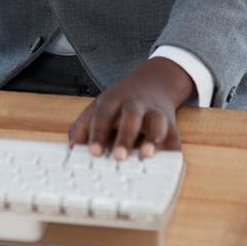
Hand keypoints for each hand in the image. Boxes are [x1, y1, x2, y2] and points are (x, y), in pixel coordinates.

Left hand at [68, 57, 193, 159]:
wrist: (151, 83)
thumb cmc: (117, 105)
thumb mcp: (97, 108)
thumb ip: (82, 128)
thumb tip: (72, 149)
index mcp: (113, 100)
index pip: (103, 115)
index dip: (97, 133)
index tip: (93, 152)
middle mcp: (135, 104)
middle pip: (130, 117)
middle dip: (125, 137)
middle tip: (118, 156)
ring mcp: (154, 113)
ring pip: (156, 122)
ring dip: (153, 137)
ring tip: (147, 154)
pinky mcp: (171, 125)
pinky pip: (174, 137)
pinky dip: (171, 149)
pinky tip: (167, 162)